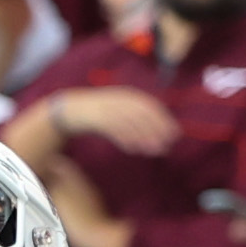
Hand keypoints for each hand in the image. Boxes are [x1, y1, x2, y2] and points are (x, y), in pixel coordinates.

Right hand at [57, 88, 178, 154]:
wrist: (71, 110)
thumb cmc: (99, 114)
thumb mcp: (119, 111)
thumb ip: (135, 118)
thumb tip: (157, 131)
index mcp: (128, 96)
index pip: (151, 107)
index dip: (164, 120)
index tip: (174, 134)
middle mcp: (119, 100)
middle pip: (143, 115)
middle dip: (157, 130)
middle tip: (167, 145)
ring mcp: (107, 108)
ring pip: (130, 123)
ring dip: (144, 137)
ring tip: (153, 151)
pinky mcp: (96, 119)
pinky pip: (114, 130)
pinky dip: (125, 139)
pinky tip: (133, 150)